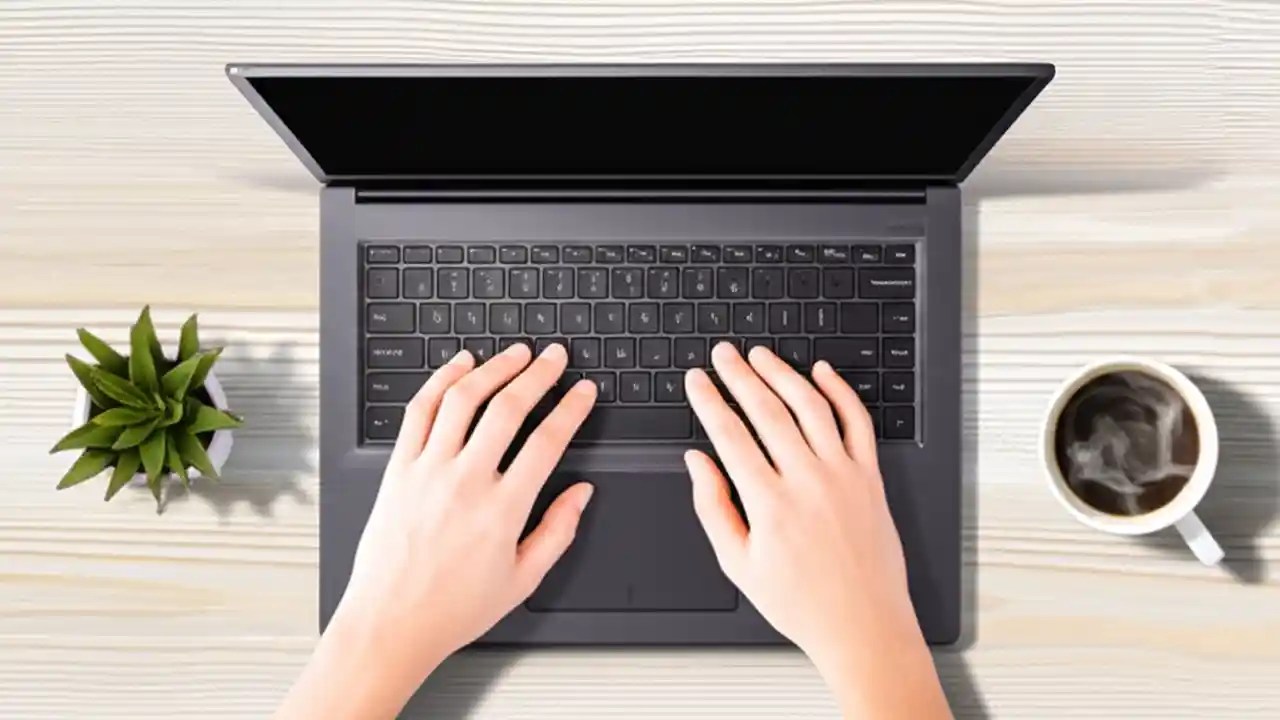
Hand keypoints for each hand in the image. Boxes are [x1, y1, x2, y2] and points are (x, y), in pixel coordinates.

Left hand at [341, 342, 595, 662]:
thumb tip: (581, 495)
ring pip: (463, 399)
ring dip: (494, 368)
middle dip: (539, 374)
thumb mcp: (522, 580)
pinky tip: (459, 366)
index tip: (584, 391)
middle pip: (509, 408)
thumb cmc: (452, 608)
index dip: (572, 408)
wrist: (390, 623)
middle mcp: (465, 483)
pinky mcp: (398, 470)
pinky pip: (419, 411)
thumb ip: (558, 532)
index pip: (547, 441)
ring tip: (515, 355)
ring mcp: (428, 471)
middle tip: (554, 357)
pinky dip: (440, 380)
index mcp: (503, 511)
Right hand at [684, 343, 949, 718]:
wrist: (863, 624)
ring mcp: (843, 475)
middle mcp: (808, 481)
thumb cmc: (801, 602)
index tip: (697, 380)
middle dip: (738, 375)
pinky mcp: (870, 477)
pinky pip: (857, 422)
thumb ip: (712, 508)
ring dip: (782, 373)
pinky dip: (840, 391)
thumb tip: (697, 463)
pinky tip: (821, 372)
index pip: (730, 435)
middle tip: (722, 354)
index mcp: (770, 504)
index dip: (708, 401)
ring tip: (760, 355)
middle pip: (767, 410)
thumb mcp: (738, 565)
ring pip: (810, 406)